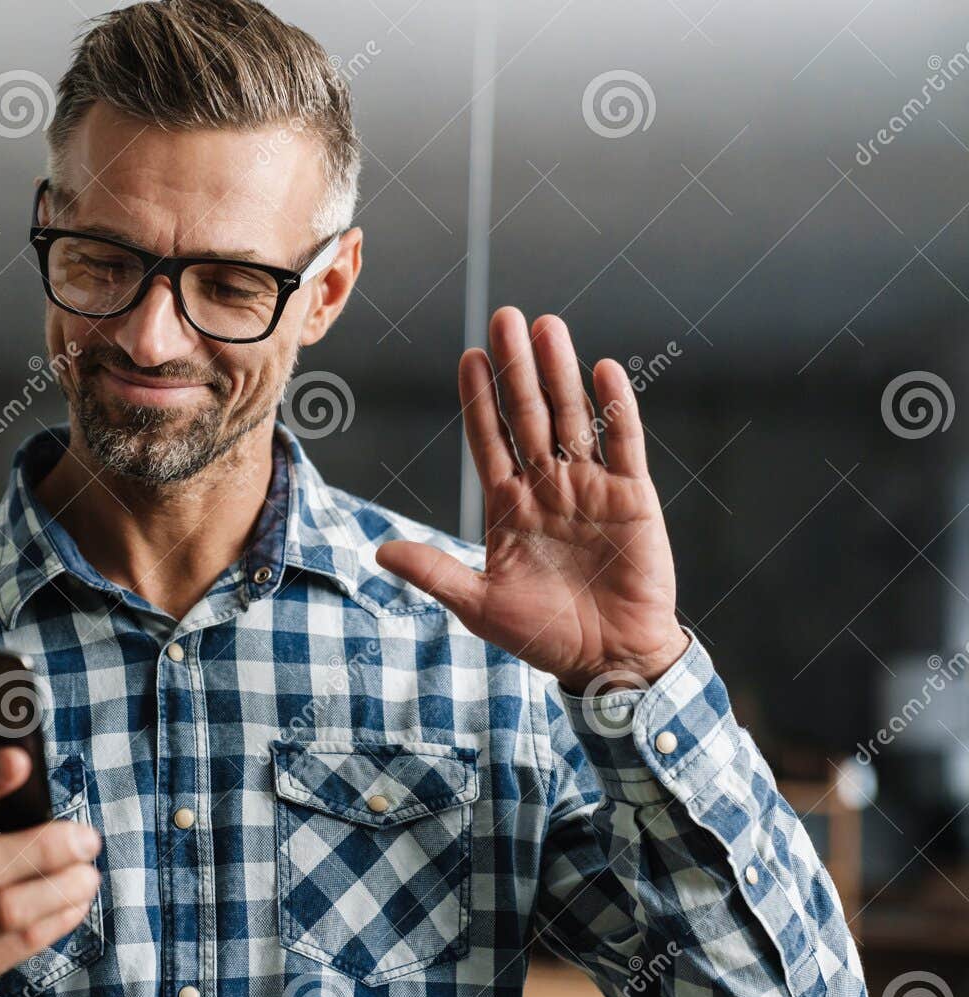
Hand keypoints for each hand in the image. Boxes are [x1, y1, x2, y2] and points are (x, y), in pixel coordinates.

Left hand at [376, 307, 689, 693]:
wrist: (609, 660)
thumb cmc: (543, 635)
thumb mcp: (479, 607)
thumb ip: (436, 573)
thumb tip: (380, 554)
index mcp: (509, 506)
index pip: (489, 440)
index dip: (479, 400)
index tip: (467, 358)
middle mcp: (547, 487)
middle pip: (527, 415)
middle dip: (516, 368)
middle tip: (504, 318)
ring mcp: (590, 488)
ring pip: (572, 418)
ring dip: (560, 374)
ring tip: (547, 327)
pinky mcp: (632, 497)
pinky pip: (622, 443)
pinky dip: (615, 407)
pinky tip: (603, 370)